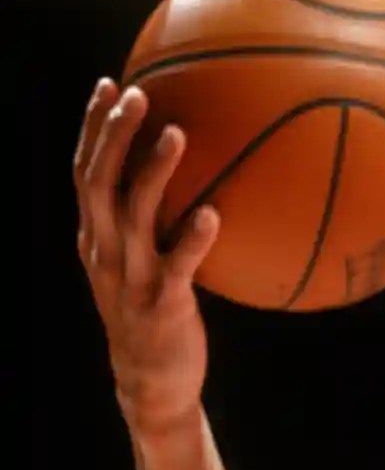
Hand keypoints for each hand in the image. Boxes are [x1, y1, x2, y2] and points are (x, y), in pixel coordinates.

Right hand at [75, 79, 219, 434]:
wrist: (152, 385)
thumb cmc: (158, 314)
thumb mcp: (146, 265)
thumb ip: (155, 225)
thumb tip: (198, 177)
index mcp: (97, 238)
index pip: (85, 171)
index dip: (92, 128)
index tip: (109, 84)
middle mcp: (104, 252)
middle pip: (97, 181)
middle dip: (112, 135)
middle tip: (137, 94)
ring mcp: (129, 278)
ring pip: (133, 215)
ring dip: (153, 172)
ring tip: (178, 134)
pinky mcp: (161, 304)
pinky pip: (177, 267)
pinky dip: (192, 239)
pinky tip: (213, 214)